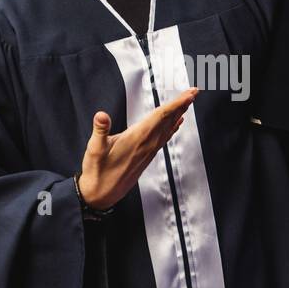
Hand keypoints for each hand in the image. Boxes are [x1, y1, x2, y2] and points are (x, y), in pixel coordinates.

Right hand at [77, 87, 198, 209]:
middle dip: (182, 104)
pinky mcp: (146, 157)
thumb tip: (101, 116)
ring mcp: (148, 151)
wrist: (101, 195)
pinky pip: (164, 138)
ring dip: (178, 114)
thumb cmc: (97, 172)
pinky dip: (172, 128)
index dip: (177, 103)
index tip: (190, 94)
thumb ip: (100, 130)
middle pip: (168, 120)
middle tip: (194, 92)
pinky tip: (175, 124)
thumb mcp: (94, 149)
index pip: (161, 116)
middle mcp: (147, 144)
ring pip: (168, 129)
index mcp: (137, 138)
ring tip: (187, 103)